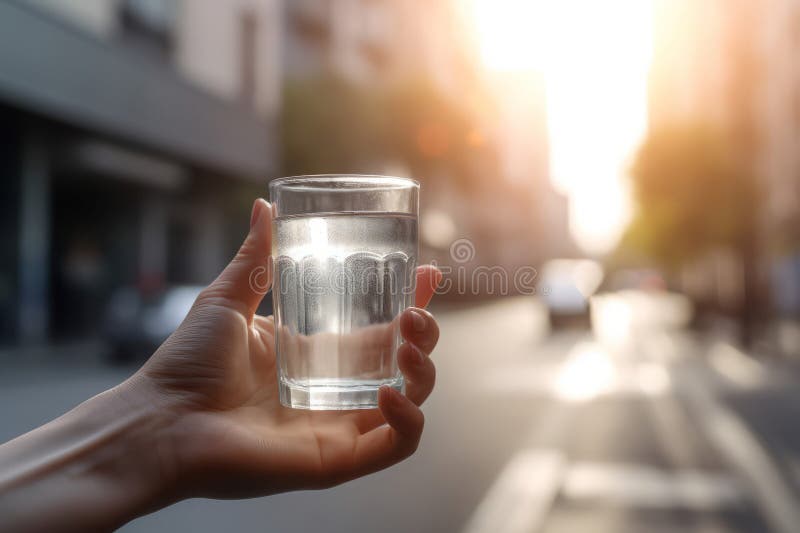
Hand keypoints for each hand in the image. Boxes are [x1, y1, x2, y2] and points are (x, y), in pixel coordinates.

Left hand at [137, 199, 442, 498]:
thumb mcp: (227, 300)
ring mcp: (340, 424)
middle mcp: (336, 388)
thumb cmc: (187, 365)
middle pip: (406, 362)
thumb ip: (254, 257)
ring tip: (407, 343)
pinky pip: (396, 445)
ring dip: (424, 371)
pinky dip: (407, 420)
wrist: (160, 420)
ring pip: (412, 401)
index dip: (412, 302)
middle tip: (413, 312)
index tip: (428, 274)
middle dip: (425, 333)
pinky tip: (388, 391)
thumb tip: (264, 205)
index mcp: (318, 354)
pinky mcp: (339, 458)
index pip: (381, 328)